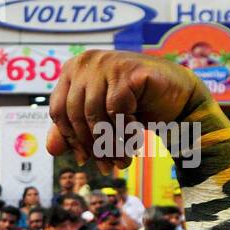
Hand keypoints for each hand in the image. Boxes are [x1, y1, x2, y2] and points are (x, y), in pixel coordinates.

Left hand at [47, 51, 201, 172]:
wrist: (178, 97)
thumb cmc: (135, 107)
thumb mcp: (99, 120)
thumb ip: (73, 131)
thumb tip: (51, 149)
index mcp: (72, 70)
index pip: (58, 111)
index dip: (71, 139)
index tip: (84, 160)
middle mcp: (86, 62)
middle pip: (75, 115)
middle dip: (92, 146)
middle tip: (107, 168)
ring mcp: (107, 63)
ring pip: (96, 115)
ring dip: (110, 144)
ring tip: (122, 162)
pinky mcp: (128, 70)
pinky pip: (117, 110)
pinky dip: (125, 132)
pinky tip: (135, 143)